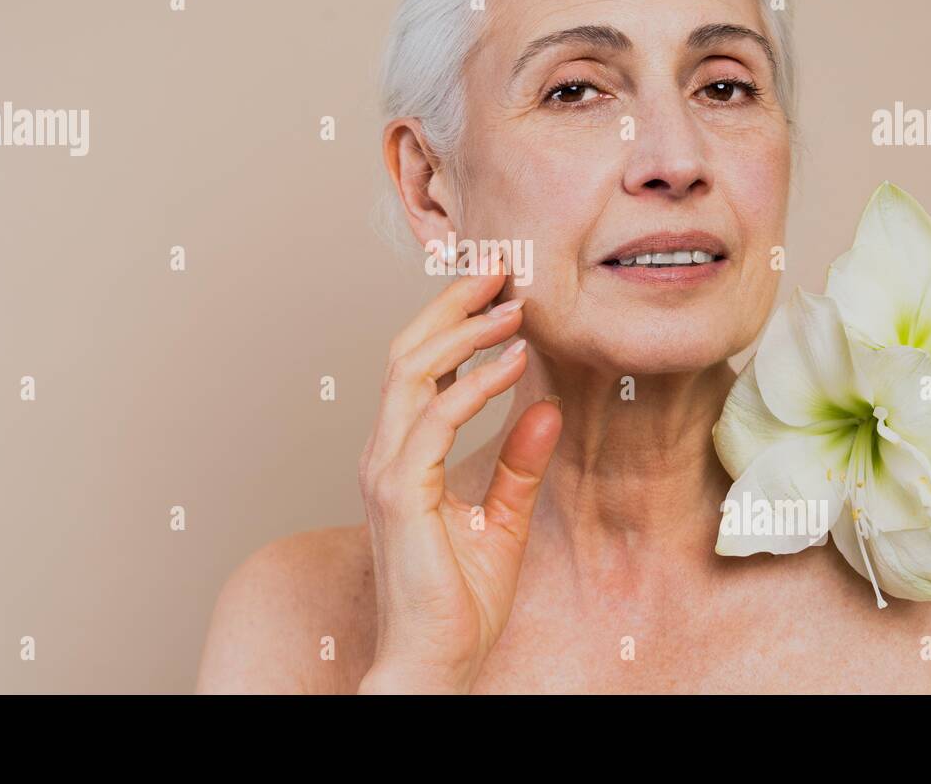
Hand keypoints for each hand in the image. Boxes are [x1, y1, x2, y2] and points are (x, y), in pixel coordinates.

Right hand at [356, 256, 561, 693]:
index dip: (453, 320)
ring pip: (411, 371)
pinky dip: (474, 384)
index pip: (418, 366)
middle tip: (499, 268)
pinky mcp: (401, 492)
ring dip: (464, 331)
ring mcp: (386, 470)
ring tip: (513, 307)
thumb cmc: (459, 600)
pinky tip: (514, 366)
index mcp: (402, 454)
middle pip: (406, 351)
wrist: (435, 662)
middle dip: (452, 304)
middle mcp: (384, 453)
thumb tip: (546, 409)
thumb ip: (518, 462)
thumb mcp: (503, 518)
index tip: (499, 290)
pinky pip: (434, 419)